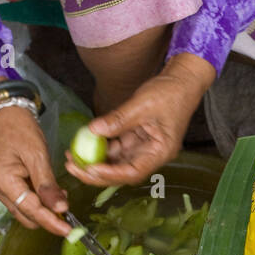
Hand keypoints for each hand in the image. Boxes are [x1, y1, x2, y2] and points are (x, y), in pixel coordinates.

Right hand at [0, 102, 69, 235]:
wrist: (2, 115)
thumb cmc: (19, 129)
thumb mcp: (37, 155)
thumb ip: (48, 184)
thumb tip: (60, 209)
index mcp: (4, 181)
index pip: (30, 210)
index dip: (50, 222)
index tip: (68, 230)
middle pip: (26, 216)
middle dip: (47, 218)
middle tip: (68, 211)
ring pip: (25, 211)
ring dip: (43, 210)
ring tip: (60, 197)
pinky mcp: (4, 186)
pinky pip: (23, 201)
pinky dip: (38, 201)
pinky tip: (50, 192)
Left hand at [65, 53, 214, 186]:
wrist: (182, 81)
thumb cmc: (170, 93)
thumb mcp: (142, 105)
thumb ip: (118, 119)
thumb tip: (93, 131)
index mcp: (160, 152)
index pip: (133, 171)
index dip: (110, 174)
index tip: (90, 168)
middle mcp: (152, 155)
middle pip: (122, 172)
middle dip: (96, 172)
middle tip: (72, 167)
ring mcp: (143, 148)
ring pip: (116, 161)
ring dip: (95, 160)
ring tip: (72, 155)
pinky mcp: (136, 139)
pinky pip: (116, 147)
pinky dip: (101, 146)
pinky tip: (85, 142)